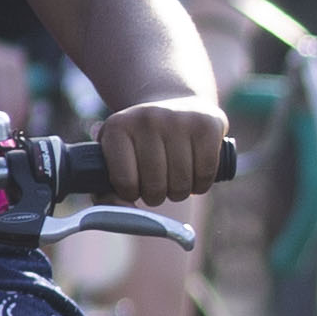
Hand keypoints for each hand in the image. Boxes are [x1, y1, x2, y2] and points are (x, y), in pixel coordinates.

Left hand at [99, 93, 230, 206]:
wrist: (173, 103)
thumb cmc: (140, 143)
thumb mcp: (114, 159)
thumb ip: (109, 194)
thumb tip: (129, 212)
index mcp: (117, 128)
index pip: (125, 182)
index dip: (131, 193)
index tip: (134, 184)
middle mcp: (147, 119)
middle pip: (155, 186)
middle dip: (157, 196)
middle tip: (157, 185)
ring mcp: (178, 120)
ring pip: (182, 183)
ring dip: (180, 192)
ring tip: (175, 180)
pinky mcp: (206, 125)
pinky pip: (206, 174)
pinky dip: (201, 184)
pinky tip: (194, 175)